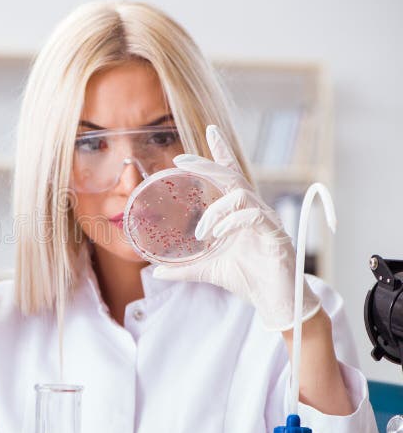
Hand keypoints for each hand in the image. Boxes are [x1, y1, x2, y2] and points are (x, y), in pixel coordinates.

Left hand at [152, 125, 319, 330]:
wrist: (275, 301)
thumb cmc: (247, 278)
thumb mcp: (208, 270)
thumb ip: (184, 268)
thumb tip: (155, 272)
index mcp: (239, 212)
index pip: (230, 174)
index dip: (221, 151)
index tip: (209, 131)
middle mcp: (254, 209)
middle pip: (232, 175)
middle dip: (208, 163)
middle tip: (182, 160)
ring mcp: (266, 220)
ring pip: (240, 194)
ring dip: (215, 210)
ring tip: (202, 232)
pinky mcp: (275, 234)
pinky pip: (253, 216)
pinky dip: (232, 221)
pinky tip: (219, 235)